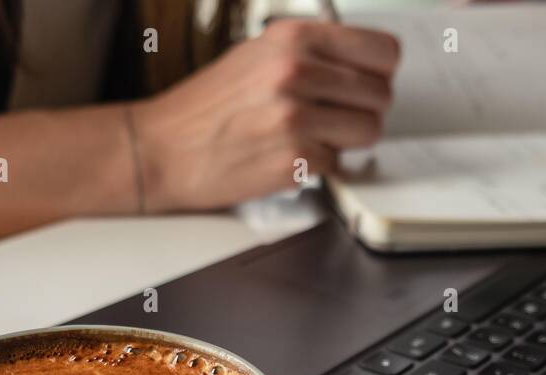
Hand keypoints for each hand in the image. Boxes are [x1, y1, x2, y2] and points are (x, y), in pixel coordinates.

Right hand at [130, 19, 398, 211]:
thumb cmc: (206, 107)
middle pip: (380, 95)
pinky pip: (338, 163)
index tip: (368, 82)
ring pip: (368, 131)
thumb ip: (310, 53)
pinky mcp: (293, 159)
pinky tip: (291, 156)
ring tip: (314, 137)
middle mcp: (297, 71)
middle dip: (363, 110)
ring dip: (347, 140)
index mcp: (294, 38)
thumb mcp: (257, 55)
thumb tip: (357, 63)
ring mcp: (296, 117)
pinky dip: (320, 165)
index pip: (382, 51)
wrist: (162, 149)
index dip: (380, 72)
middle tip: (336, 117)